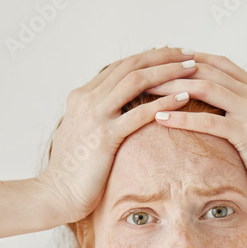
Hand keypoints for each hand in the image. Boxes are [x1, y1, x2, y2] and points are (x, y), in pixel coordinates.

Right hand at [37, 47, 197, 223]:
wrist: (54, 194)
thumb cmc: (71, 172)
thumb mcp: (80, 136)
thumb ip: (94, 119)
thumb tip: (114, 117)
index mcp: (81, 96)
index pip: (119, 66)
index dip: (148, 57)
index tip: (171, 54)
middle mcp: (86, 99)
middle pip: (130, 65)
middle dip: (162, 56)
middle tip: (188, 53)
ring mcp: (94, 116)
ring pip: (135, 80)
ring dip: (167, 71)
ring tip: (192, 68)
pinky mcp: (104, 137)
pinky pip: (139, 113)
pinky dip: (164, 102)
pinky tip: (184, 98)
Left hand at [145, 52, 246, 213]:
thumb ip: (246, 114)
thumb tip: (224, 113)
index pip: (222, 64)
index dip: (194, 59)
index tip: (169, 60)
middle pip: (210, 71)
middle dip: (176, 69)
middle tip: (149, 72)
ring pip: (207, 88)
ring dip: (173, 87)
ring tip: (147, 90)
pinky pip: (208, 120)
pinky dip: (181, 117)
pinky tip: (161, 117)